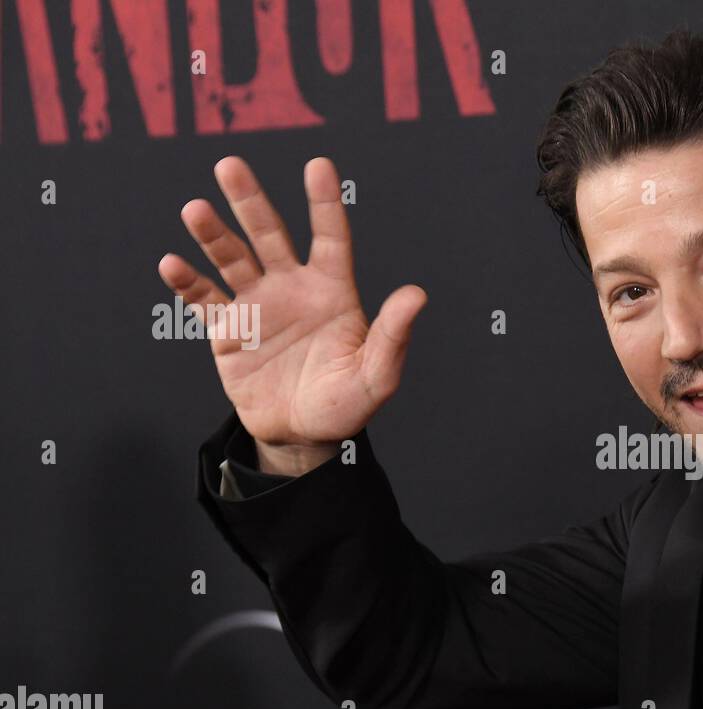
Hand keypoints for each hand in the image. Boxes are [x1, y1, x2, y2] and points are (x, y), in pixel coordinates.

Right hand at [159, 156, 425, 473]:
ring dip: (213, 234)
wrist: (302, 436)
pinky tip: (172, 264)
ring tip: (195, 209)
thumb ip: (392, 336)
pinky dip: (188, 282)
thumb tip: (417, 294)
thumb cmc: (345, 404)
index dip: (324, 204)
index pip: (330, 239)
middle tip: (230, 164)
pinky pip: (204, 301)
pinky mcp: (228, 331)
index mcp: (332, 291)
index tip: (318, 165)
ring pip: (232, 258)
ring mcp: (257, 305)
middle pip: (270, 234)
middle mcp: (292, 288)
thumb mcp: (376, 376)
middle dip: (250, 201)